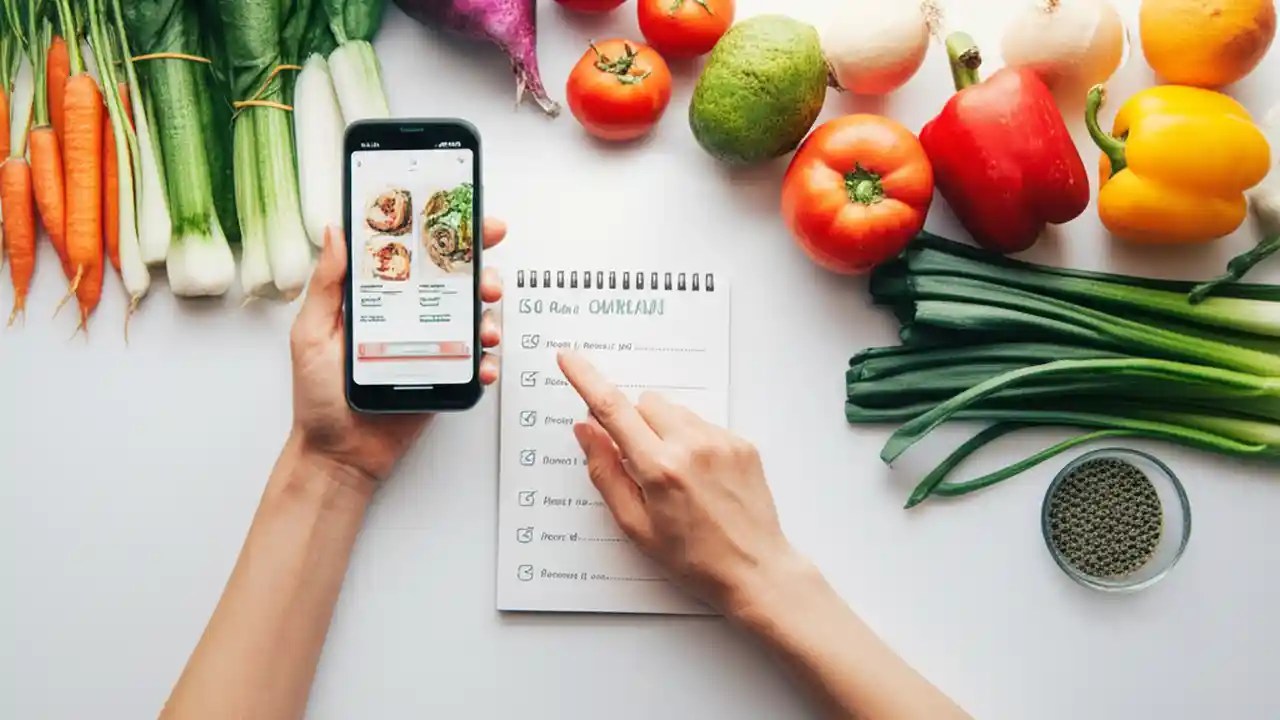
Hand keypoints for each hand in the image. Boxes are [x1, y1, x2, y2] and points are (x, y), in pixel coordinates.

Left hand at [288, 222, 506, 487]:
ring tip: (487, 327)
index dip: (444, 232)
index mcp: (379, 298)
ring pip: (474, 318)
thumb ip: (327, 285)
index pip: (414, 254)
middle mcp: (410, 317)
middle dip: (482, 272)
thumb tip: (335, 232)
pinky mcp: (446, 378)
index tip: (468, 217)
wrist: (338, 454)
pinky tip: (484, 365)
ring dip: (490, 316)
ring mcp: (432, 347)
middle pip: (456, 282)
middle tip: (487, 279)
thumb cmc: (318, 396)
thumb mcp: (312, 333)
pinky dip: (488, 362)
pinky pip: (476, 364)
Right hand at [557, 350, 795, 614]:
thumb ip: (605, 473)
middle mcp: (692, 445)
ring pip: (675, 411)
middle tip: (640, 464)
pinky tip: (701, 478)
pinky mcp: (741, 444)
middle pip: (645, 404)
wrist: (755, 570)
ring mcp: (721, 441)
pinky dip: (692, 441)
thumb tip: (586, 430)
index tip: (569, 358)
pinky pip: (704, 424)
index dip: (586, 379)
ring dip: (664, 430)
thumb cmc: (693, 558)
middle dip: (634, 424)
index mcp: (659, 468)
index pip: (613, 409)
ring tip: (676, 477)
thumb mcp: (635, 526)